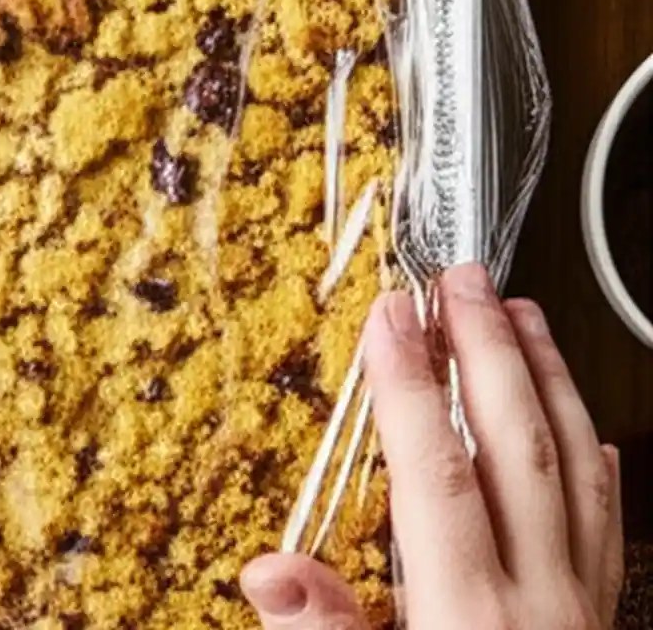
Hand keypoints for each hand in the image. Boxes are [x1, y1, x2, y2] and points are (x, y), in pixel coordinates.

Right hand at [242, 264, 624, 628]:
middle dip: (488, 351)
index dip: (406, 384)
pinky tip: (585, 435)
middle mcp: (538, 602)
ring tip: (523, 318)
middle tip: (464, 284)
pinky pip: (608, 526)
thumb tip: (270, 571)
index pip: (434, 471)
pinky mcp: (598, 622)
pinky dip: (593, 465)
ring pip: (576, 470)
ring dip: (547, 382)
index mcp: (467, 617)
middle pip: (516, 448)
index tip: (390, 317)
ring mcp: (579, 610)